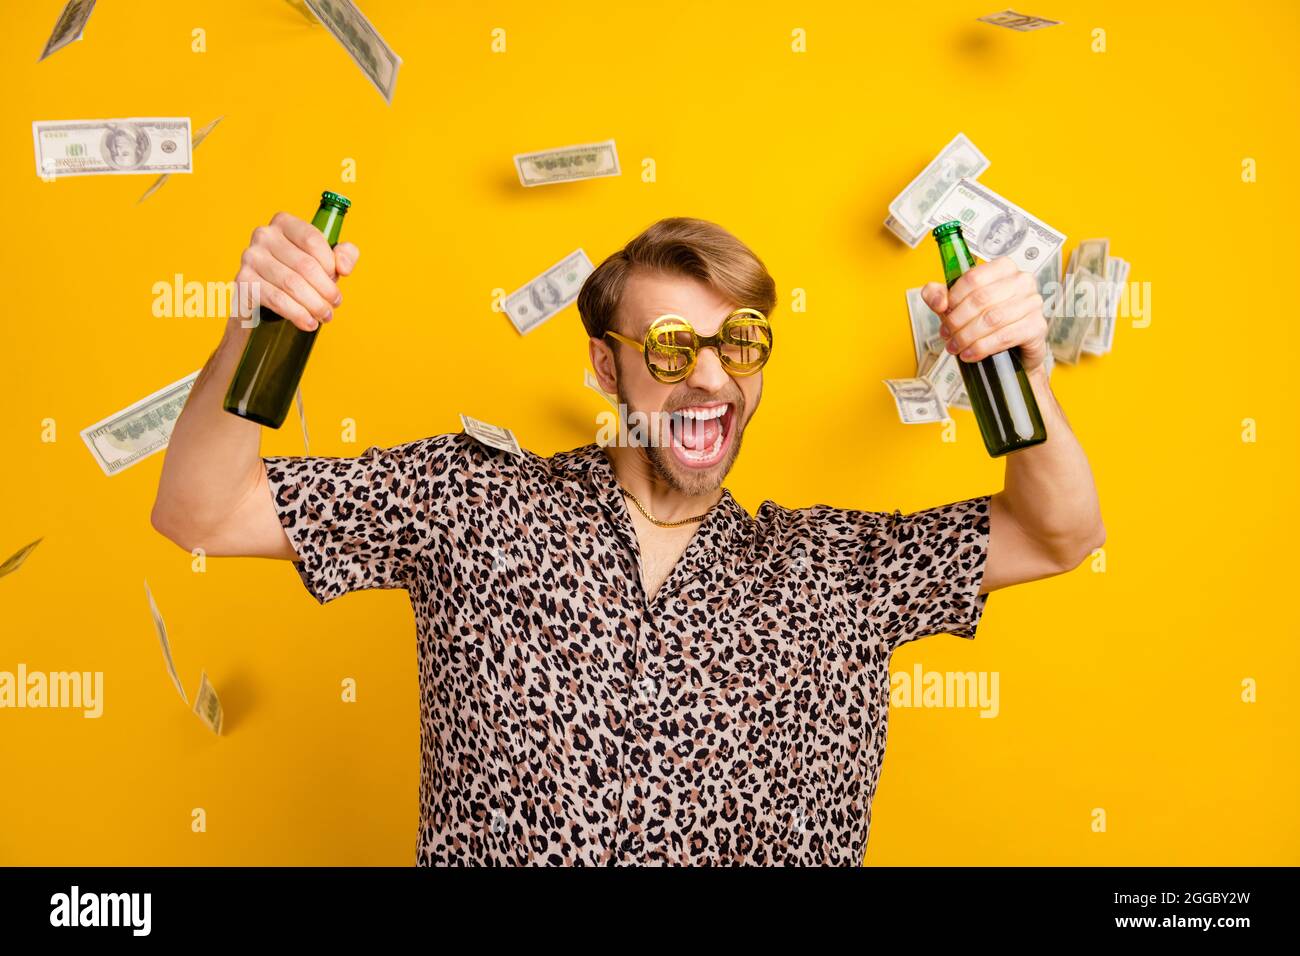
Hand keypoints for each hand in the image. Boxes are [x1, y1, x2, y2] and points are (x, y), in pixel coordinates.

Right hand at [234, 211, 359, 331]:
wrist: (264, 298)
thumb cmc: (300, 274)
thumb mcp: (327, 260)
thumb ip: (345, 254)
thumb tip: (344, 267)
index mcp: (284, 223)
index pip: (312, 239)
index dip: (330, 263)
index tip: (337, 279)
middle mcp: (264, 235)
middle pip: (305, 265)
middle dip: (326, 289)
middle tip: (335, 304)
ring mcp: (251, 258)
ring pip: (292, 284)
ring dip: (314, 304)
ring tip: (325, 316)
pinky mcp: (244, 282)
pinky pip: (276, 299)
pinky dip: (297, 314)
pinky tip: (309, 323)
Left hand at [919, 256, 1047, 375]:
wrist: (1014, 348)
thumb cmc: (987, 320)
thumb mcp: (958, 304)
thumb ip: (939, 295)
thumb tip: (938, 301)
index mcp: (1003, 268)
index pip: (973, 278)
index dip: (953, 298)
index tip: (943, 313)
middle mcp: (1022, 281)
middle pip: (981, 299)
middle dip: (957, 321)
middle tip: (947, 335)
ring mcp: (1033, 303)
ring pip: (992, 319)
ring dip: (967, 336)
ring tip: (955, 347)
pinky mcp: (1037, 326)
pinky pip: (1005, 336)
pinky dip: (983, 347)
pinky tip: (971, 354)